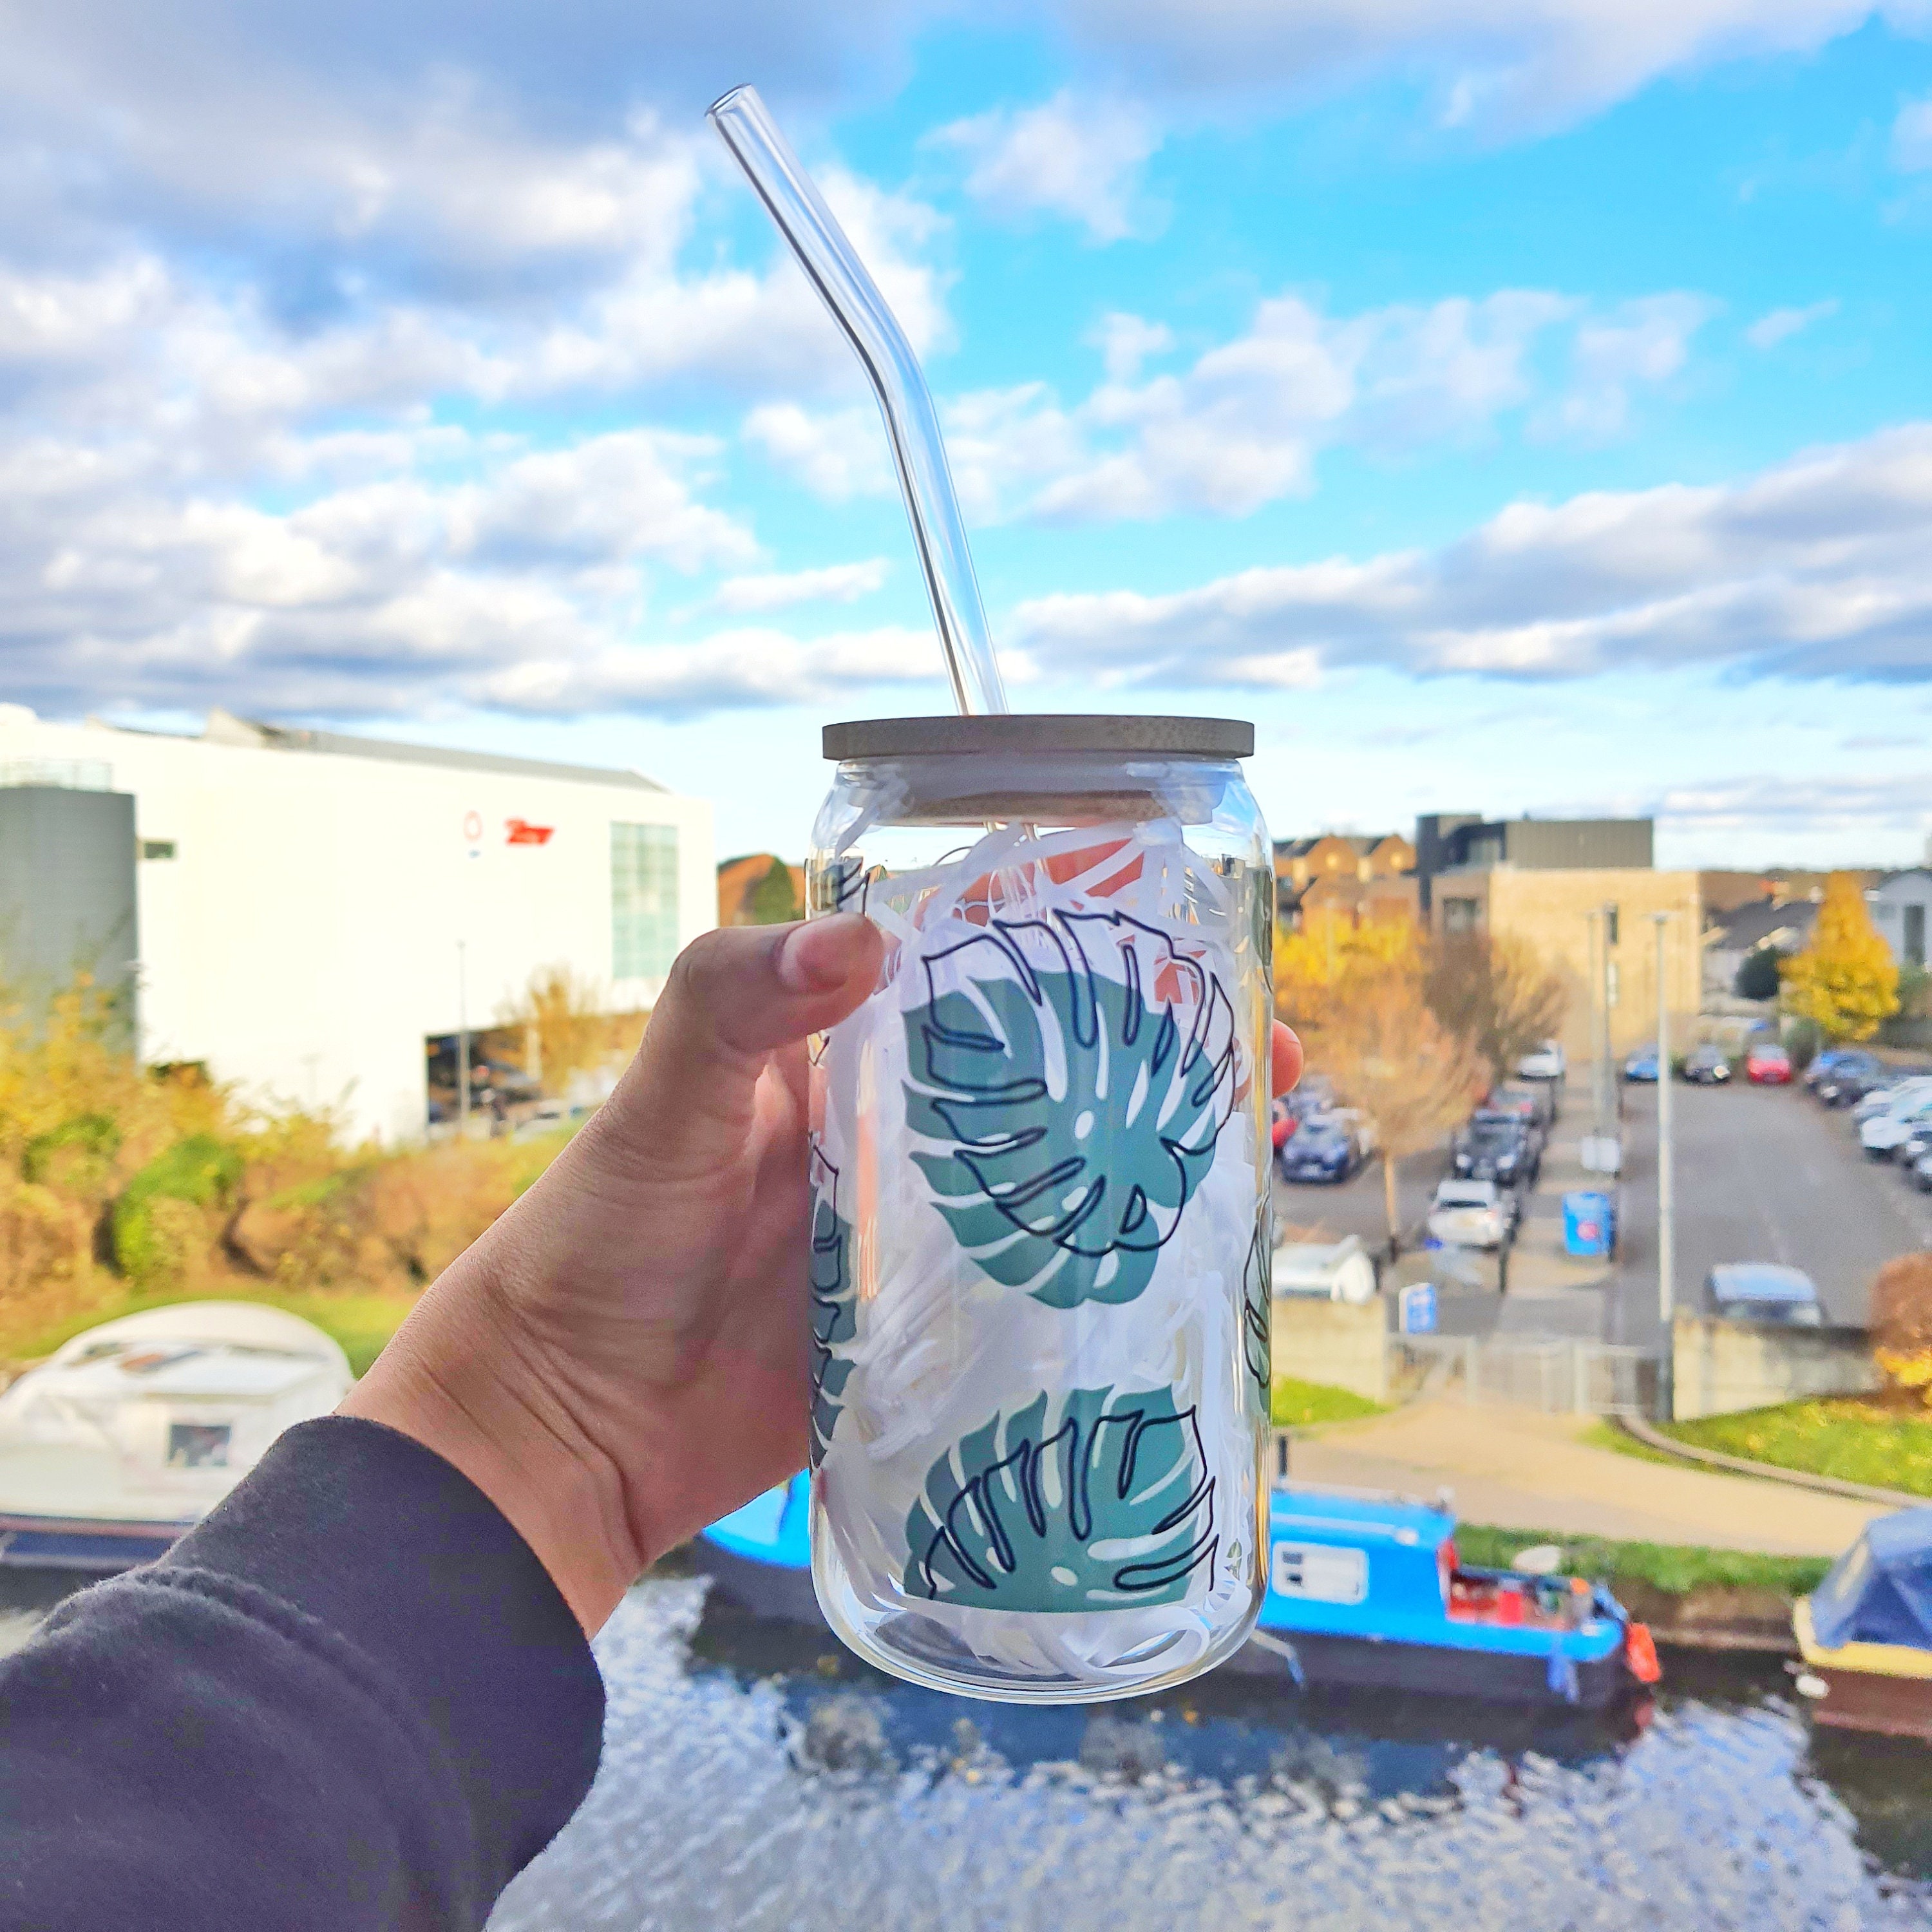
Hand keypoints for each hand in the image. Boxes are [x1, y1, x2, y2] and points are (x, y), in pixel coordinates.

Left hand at [344, 916, 1303, 1633]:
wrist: (562, 1435)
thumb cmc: (593, 1246)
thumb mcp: (659, 1104)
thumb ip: (732, 1003)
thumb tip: (863, 936)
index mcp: (842, 1058)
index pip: (981, 982)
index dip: (1083, 958)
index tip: (1179, 950)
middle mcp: (895, 1142)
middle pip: (1053, 1086)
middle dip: (1159, 1067)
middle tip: (1266, 1063)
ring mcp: (920, 1244)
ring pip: (1064, 1191)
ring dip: (1156, 1173)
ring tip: (1259, 1160)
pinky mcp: (932, 1342)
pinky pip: (1037, 1306)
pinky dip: (1109, 1289)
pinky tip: (1190, 1280)